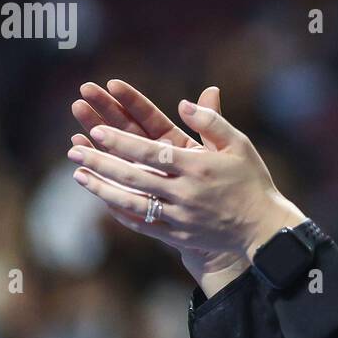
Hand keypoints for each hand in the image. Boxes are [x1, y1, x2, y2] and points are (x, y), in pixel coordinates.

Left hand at [67, 83, 306, 284]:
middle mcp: (185, 192)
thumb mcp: (239, 145)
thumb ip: (212, 121)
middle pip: (134, 175)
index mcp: (199, 167)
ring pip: (132, 201)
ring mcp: (179, 216)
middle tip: (75, 149)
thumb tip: (184, 103)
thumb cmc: (251, 182)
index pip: (152, 151)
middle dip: (101, 161)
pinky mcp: (177, 235)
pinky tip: (103, 200)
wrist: (263, 229)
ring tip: (78, 174)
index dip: (122, 141)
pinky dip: (119, 212)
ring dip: (102, 187)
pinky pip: (142, 224)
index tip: (97, 131)